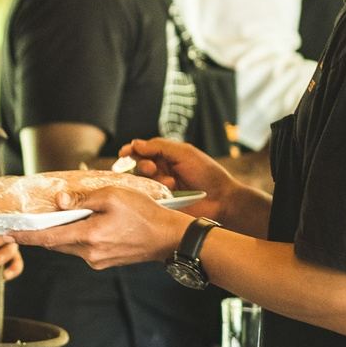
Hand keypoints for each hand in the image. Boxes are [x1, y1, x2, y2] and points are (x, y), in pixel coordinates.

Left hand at [9, 186, 189, 270]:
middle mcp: (89, 254)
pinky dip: (73, 236)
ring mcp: (97, 260)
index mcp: (89, 237)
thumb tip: (59, 202)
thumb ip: (83, 199)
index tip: (4, 232)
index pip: (47, 238)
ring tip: (52, 218)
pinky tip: (79, 224)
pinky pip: (80, 248)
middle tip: (18, 224)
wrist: (169, 238)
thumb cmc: (144, 214)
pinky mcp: (104, 261)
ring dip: (57, 233)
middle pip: (54, 242)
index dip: (24, 235)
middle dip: (37, 233)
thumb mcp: (113, 196)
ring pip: (67, 245)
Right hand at [115, 137, 235, 223]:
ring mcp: (159, 187)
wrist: (221, 199)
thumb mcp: (184, 153)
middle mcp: (160, 171)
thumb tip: (135, 144)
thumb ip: (159, 146)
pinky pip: (146, 197)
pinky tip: (168, 192)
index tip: (124, 152)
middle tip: (152, 169)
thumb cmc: (206, 173)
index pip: (142, 151)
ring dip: (152, 179)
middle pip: (137, 165)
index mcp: (166, 156)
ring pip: (141, 181)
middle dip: (141, 165)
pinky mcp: (161, 202)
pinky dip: (152, 193)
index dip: (131, 151)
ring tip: (170, 183)